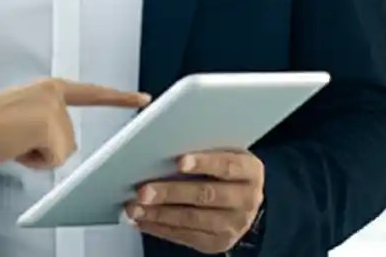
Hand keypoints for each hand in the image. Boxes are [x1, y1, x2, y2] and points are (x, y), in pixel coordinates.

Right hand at [0, 79, 149, 195]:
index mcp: (45, 88)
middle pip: (69, 139)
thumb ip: (41, 124)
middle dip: (44, 148)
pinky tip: (14, 146)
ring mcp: (53, 106)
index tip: (143, 98)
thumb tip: (52, 146)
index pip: (88, 92)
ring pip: (63, 150)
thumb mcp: (19, 119)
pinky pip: (54, 158)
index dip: (117, 97)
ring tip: (11, 141)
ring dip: (36, 154)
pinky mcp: (50, 123)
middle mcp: (52, 92)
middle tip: (14, 139)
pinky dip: (33, 160)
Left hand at [126, 150, 264, 253]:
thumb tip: (162, 143)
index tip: (179, 161)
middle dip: (171, 193)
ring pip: (193, 219)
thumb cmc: (223, 169)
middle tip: (144, 190)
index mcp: (250, 172)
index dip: (204, 163)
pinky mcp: (219, 242)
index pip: (228, 166)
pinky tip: (143, 220)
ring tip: (135, 207)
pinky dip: (160, 228)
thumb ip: (201, 147)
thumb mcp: (222, 152)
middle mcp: (247, 199)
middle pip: (206, 195)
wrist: (241, 199)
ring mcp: (234, 224)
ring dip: (159, 214)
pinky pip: (186, 236)